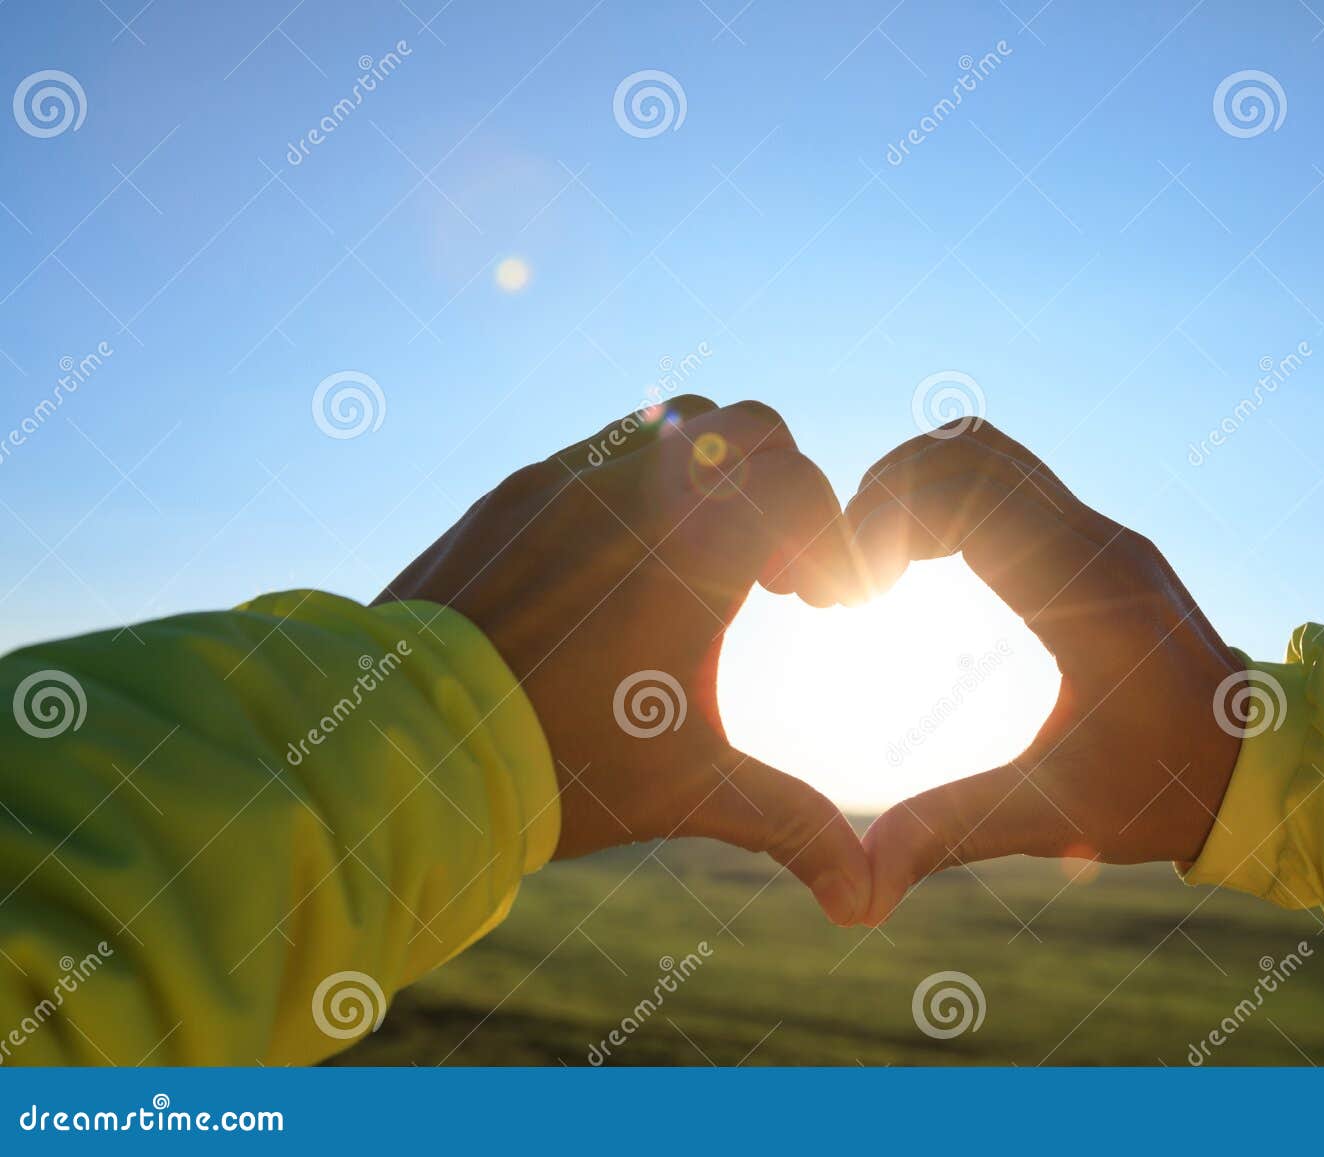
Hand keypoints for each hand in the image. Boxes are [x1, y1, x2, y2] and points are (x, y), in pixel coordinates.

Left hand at [379, 396, 869, 924]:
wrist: (400, 747)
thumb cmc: (557, 767)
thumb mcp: (689, 789)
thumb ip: (791, 824)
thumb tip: (865, 900)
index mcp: (692, 549)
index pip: (799, 487)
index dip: (832, 539)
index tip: (822, 605)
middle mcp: (631, 490)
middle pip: (748, 426)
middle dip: (783, 485)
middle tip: (775, 573)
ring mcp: (560, 481)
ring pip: (669, 425)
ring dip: (709, 477)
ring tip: (701, 561)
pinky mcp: (508, 494)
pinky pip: (596, 455)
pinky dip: (637, 488)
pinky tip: (621, 570)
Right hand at [844, 421, 1243, 924]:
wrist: (1262, 762)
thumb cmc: (1165, 790)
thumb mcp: (1058, 816)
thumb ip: (955, 831)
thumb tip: (859, 889)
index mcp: (1086, 594)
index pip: (965, 496)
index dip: (881, 522)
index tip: (845, 595)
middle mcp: (1097, 541)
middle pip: (966, 452)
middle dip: (882, 495)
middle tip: (842, 574)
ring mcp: (1100, 531)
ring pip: (986, 451)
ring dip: (912, 486)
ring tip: (869, 561)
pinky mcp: (1096, 537)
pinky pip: (1006, 476)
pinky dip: (946, 495)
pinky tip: (915, 561)